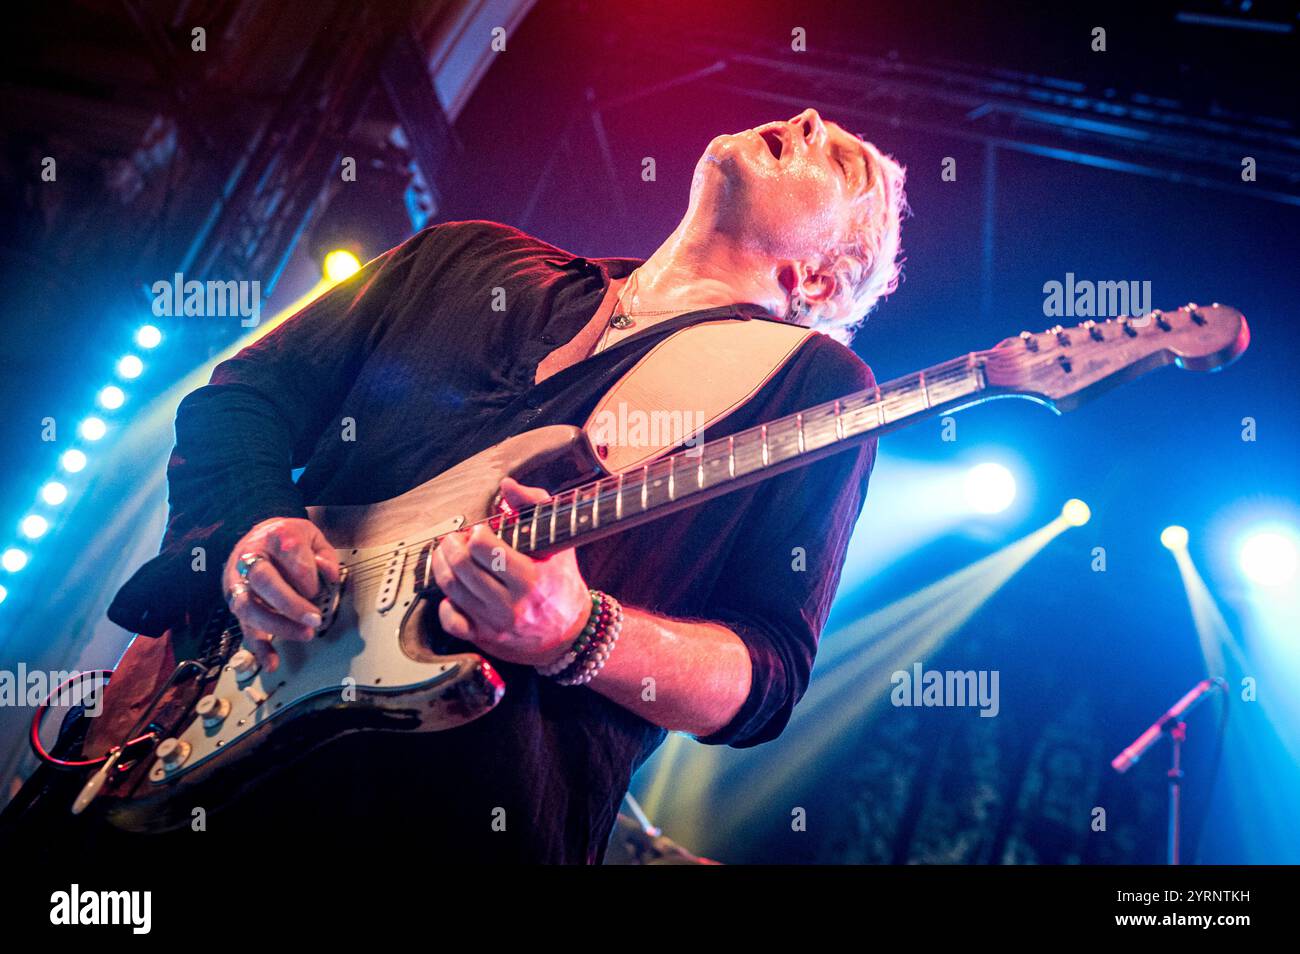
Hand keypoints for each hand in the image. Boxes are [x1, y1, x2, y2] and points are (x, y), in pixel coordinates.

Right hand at [222, 517, 340, 671]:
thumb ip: (325, 555)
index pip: (289, 556)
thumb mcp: (311, 536)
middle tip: (314, 618)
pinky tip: (271, 661)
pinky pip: (244, 627)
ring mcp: (239, 581)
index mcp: (274, 536)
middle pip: (264, 581)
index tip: (320, 587)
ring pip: (249, 606)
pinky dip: (258, 648)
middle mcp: (251, 557)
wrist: (257, 536)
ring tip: (304, 634)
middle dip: (290, 604)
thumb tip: (330, 574)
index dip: (308, 575)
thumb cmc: (286, 539)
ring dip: (277, 625)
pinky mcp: (236, 602)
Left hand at [431, 477, 589, 666]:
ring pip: (451, 589)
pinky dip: (444, 602)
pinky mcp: (484, 639)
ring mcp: (495, 624)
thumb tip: (506, 486)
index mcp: (531, 579)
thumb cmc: (562, 581)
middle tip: (454, 538)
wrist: (571, 633)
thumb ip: (535, 505)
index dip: (476, 534)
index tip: (480, 531)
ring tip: (447, 553)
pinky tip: (452, 590)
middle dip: (451, 545)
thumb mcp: (559, 541)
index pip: (486, 550)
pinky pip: (451, 620)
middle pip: (463, 568)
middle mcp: (511, 604)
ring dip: (442, 565)